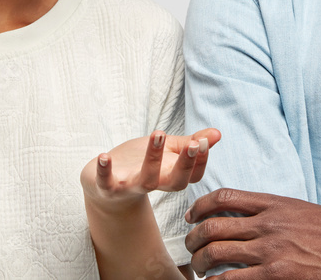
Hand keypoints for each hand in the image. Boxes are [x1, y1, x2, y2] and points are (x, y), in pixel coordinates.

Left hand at [81, 128, 220, 211]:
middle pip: (176, 183)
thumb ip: (190, 143)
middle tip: (193, 145)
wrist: (103, 184)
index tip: (203, 141)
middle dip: (185, 165)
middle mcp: (154, 185)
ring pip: (146, 181)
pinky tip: (104, 156)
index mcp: (170, 176)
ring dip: (153, 159)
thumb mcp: (166, 152)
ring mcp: (131, 187)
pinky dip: (105, 171)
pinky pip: (107, 182)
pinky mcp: (108, 187)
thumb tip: (218, 134)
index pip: (193, 175)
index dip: (200, 160)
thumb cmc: (138, 164)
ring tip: (159, 133)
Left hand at [184, 188, 320, 277]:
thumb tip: (243, 217)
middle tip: (190, 248)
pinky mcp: (275, 276)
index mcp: (273, 204)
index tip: (192, 216)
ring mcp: (270, 251)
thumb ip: (271, 212)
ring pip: (216, 253)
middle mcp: (267, 224)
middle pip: (213, 226)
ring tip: (198, 270)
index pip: (224, 197)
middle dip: (193, 238)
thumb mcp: (300, 210)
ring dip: (200, 263)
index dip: (200, 206)